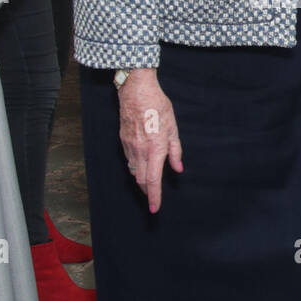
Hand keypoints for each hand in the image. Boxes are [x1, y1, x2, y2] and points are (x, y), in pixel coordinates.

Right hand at [117, 69, 182, 212]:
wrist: (136, 91)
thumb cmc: (157, 106)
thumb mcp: (173, 128)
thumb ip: (175, 151)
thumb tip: (178, 169)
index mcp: (155, 149)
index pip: (153, 180)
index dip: (154, 197)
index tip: (155, 209)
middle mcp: (140, 151)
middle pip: (142, 180)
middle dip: (148, 192)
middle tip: (153, 198)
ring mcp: (129, 146)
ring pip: (134, 171)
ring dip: (141, 180)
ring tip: (148, 185)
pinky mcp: (123, 140)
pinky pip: (129, 160)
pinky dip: (135, 167)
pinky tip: (140, 166)